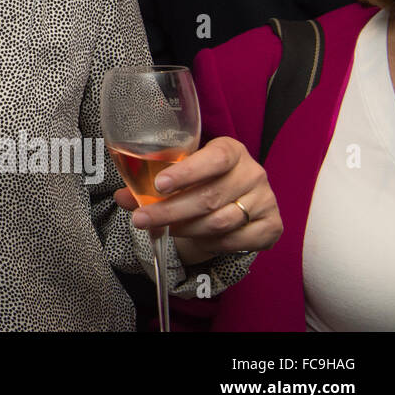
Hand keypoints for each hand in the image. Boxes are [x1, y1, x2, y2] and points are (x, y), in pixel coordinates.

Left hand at [113, 136, 281, 264]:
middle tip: (142, 219)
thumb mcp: (182, 174)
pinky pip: (236, 241)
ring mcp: (266, 200)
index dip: (186, 172)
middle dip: (170, 211)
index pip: (213, 158)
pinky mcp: (272, 225)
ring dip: (186, 229)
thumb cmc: (204, 180)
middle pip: (209, 197)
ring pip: (220, 222)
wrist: (239, 198)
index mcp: (231, 150)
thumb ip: (151, 183)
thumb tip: (122, 196)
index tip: (159, 185)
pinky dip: (211, 243)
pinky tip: (197, 238)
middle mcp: (253, 172)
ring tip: (165, 230)